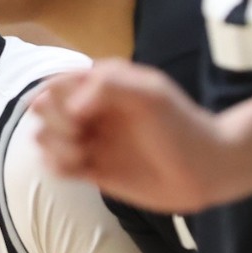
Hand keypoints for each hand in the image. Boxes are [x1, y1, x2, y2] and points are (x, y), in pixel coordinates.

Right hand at [32, 60, 230, 212]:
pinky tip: (80, 168)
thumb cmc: (182, 125)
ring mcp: (92, 140)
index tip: (78, 114)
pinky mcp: (94, 170)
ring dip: (54, 146)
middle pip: (45, 111)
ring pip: (46, 139)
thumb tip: (71, 109)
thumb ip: (108, 85)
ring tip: (81, 155)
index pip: (57, 83)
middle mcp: (92, 110)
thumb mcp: (150, 92)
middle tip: (80, 134)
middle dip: (53, 123)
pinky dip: (57, 166)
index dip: (57, 98)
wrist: (206, 168)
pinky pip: (57, 166)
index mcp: (102, 84)